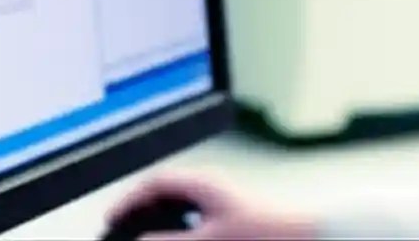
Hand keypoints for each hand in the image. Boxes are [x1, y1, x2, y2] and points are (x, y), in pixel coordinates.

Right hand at [105, 173, 318, 239]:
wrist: (306, 239)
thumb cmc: (267, 233)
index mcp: (203, 185)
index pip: (155, 182)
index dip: (129, 199)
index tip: (112, 218)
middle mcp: (213, 191)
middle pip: (166, 196)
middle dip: (143, 213)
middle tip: (124, 229)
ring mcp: (224, 206)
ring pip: (182, 211)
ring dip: (163, 225)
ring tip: (147, 237)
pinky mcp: (234, 223)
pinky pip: (197, 224)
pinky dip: (182, 233)